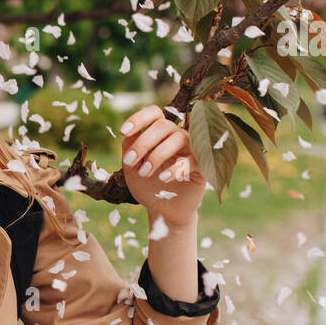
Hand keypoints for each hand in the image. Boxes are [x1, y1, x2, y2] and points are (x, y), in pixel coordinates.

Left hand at [118, 104, 206, 227]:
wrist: (163, 210)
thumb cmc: (148, 186)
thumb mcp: (132, 168)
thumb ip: (129, 149)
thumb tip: (130, 134)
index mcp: (159, 134)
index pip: (153, 113)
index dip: (139, 118)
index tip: (123, 132)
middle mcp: (176, 136)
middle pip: (163, 125)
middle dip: (143, 143)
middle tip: (131, 162)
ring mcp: (191, 149)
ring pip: (178, 138)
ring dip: (157, 155)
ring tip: (145, 173)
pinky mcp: (202, 165)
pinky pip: (193, 159)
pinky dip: (176, 168)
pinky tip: (163, 179)